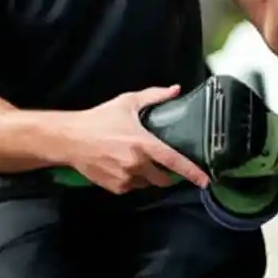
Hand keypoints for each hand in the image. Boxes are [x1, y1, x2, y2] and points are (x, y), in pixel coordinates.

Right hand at [65, 85, 211, 194]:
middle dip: (165, 174)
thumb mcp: (127, 102)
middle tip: (158, 161)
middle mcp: (137, 164)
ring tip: (133, 159)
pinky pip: (132, 187)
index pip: (174, 161)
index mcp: (143, 144)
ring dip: (146, 175)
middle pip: (163, 179)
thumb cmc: (99, 119)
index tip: (206, 180)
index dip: (192, 172)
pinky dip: (131, 180)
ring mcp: (126, 178)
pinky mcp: (116, 188)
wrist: (70, 139)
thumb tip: (176, 90)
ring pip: (147, 183)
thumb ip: (154, 96)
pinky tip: (120, 165)